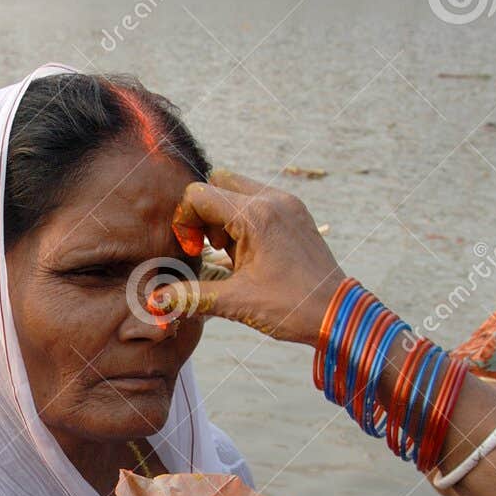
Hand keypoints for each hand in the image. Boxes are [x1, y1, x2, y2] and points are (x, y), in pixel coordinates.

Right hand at [152, 169, 346, 345]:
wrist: (338, 313)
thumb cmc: (291, 308)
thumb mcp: (236, 302)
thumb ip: (192, 296)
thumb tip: (156, 300)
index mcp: (255, 216)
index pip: (199, 194)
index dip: (186, 221)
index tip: (195, 251)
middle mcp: (272, 200)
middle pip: (217, 182)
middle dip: (204, 213)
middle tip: (212, 249)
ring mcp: (286, 203)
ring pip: (237, 189)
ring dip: (223, 216)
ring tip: (231, 254)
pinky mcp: (295, 212)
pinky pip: (257, 200)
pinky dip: (243, 219)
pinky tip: (248, 252)